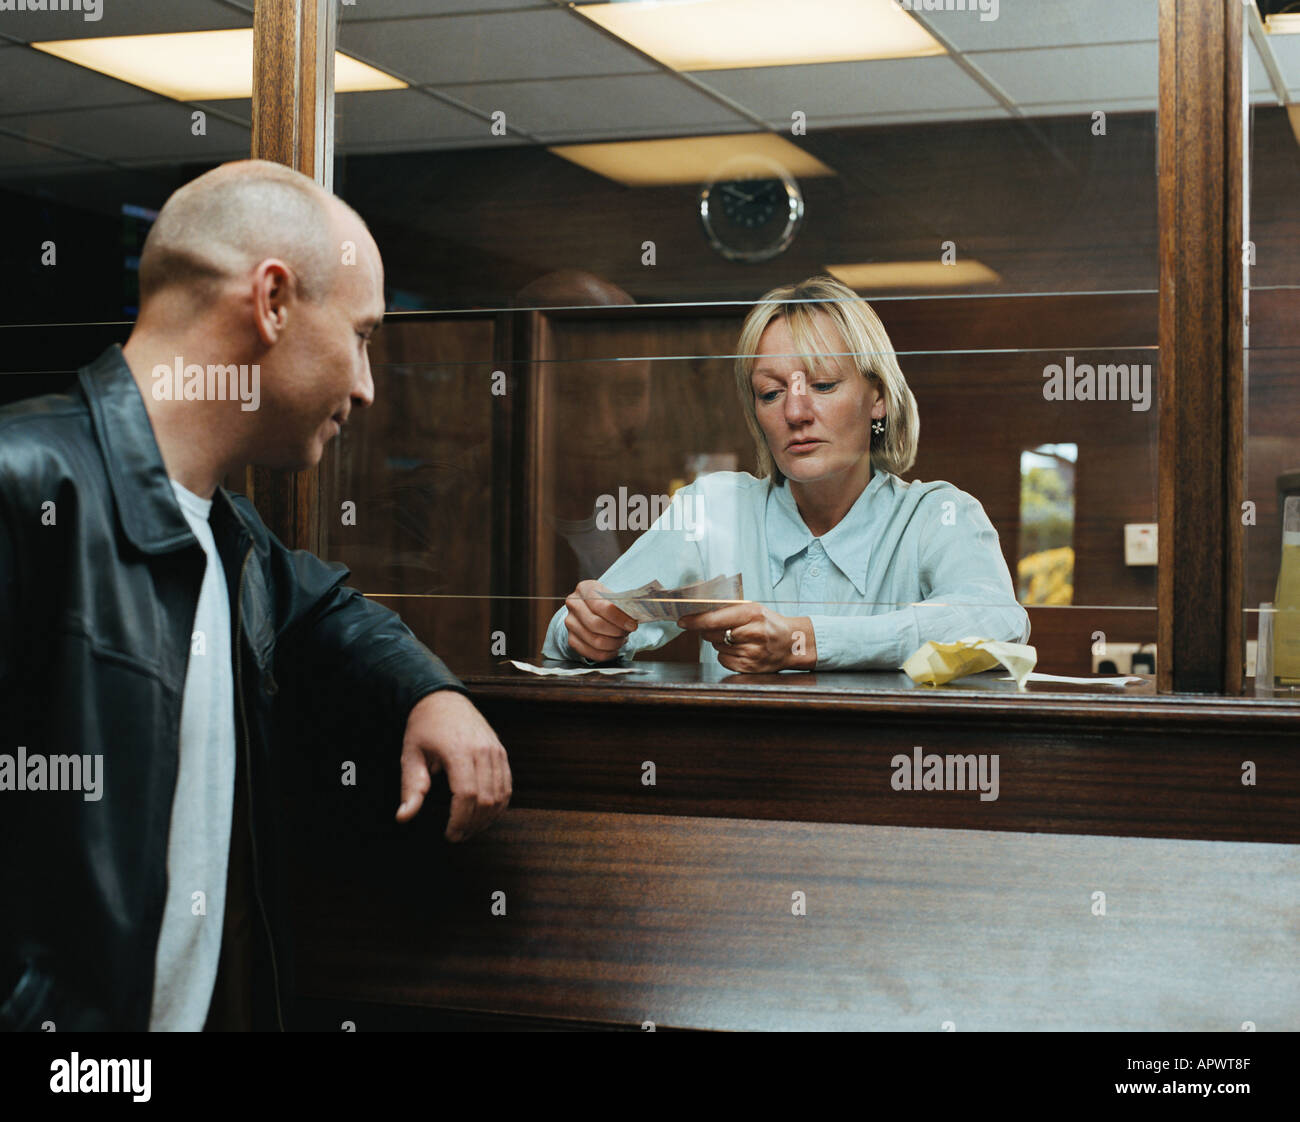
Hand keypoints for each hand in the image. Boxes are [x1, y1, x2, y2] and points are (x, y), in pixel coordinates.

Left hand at [395, 689, 511, 841]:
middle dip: (472, 824)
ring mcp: (496, 750)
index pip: (466, 794)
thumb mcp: (410, 756)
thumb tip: (403, 817)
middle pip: (486, 799)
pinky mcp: (502, 752)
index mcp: (458, 750)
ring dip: (487, 818)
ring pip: (500, 795)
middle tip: (457, 836)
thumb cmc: (424, 728)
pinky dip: (498, 805)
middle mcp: (482, 750)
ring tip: (469, 829)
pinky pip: (507, 785)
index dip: (460, 820)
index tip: (449, 835)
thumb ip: (411, 788)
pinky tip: (484, 816)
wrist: (443, 698)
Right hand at [563, 579, 638, 660]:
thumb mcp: (616, 595)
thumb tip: (640, 613)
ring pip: (595, 641)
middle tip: (628, 632)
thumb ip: (625, 602)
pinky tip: (615, 648)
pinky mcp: (571, 639)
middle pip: (596, 624)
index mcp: (585, 588)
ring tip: (622, 639)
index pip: (602, 606)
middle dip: (617, 632)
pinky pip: (591, 652)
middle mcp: (573, 604)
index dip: (619, 618)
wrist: (594, 607)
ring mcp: (570, 623)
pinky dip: (607, 653)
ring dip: (614, 643)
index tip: (632, 624)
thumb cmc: (609, 601)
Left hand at [679, 602, 816, 672]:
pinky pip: (723, 660)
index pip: (715, 619)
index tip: (682, 621)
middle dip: (710, 631)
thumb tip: (699, 613)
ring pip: (717, 647)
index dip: (695, 621)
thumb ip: (729, 610)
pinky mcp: (749, 667)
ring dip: (721, 643)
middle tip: (724, 628)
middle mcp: (753, 633)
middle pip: (713, 634)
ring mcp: (752, 652)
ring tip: (740, 639)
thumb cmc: (770, 624)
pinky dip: (726, 655)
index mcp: (752, 614)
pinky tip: (741, 650)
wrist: (793, 643)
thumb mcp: (754, 609)